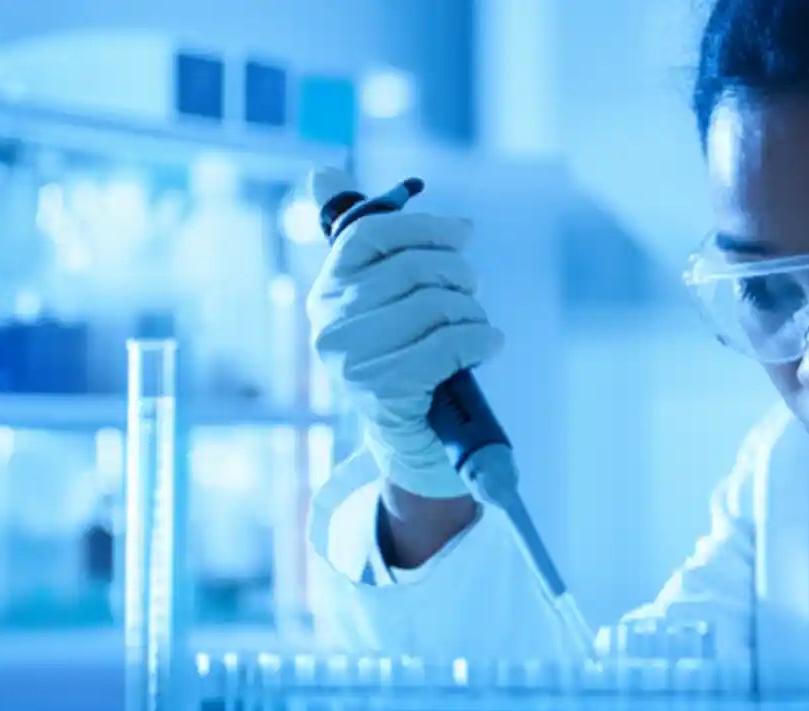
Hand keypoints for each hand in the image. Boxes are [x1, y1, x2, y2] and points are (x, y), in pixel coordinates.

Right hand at [306, 169, 503, 497]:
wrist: (415, 441)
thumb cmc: (406, 357)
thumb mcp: (383, 297)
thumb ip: (361, 236)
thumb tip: (321, 170)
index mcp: (328, 290)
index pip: (369, 234)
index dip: (424, 226)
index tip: (462, 234)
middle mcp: (330, 323)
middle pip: (414, 267)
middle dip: (460, 275)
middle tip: (471, 294)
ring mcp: (353, 360)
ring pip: (437, 305)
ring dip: (472, 314)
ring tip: (475, 329)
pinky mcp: (385, 391)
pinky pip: (450, 344)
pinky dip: (481, 340)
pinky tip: (486, 346)